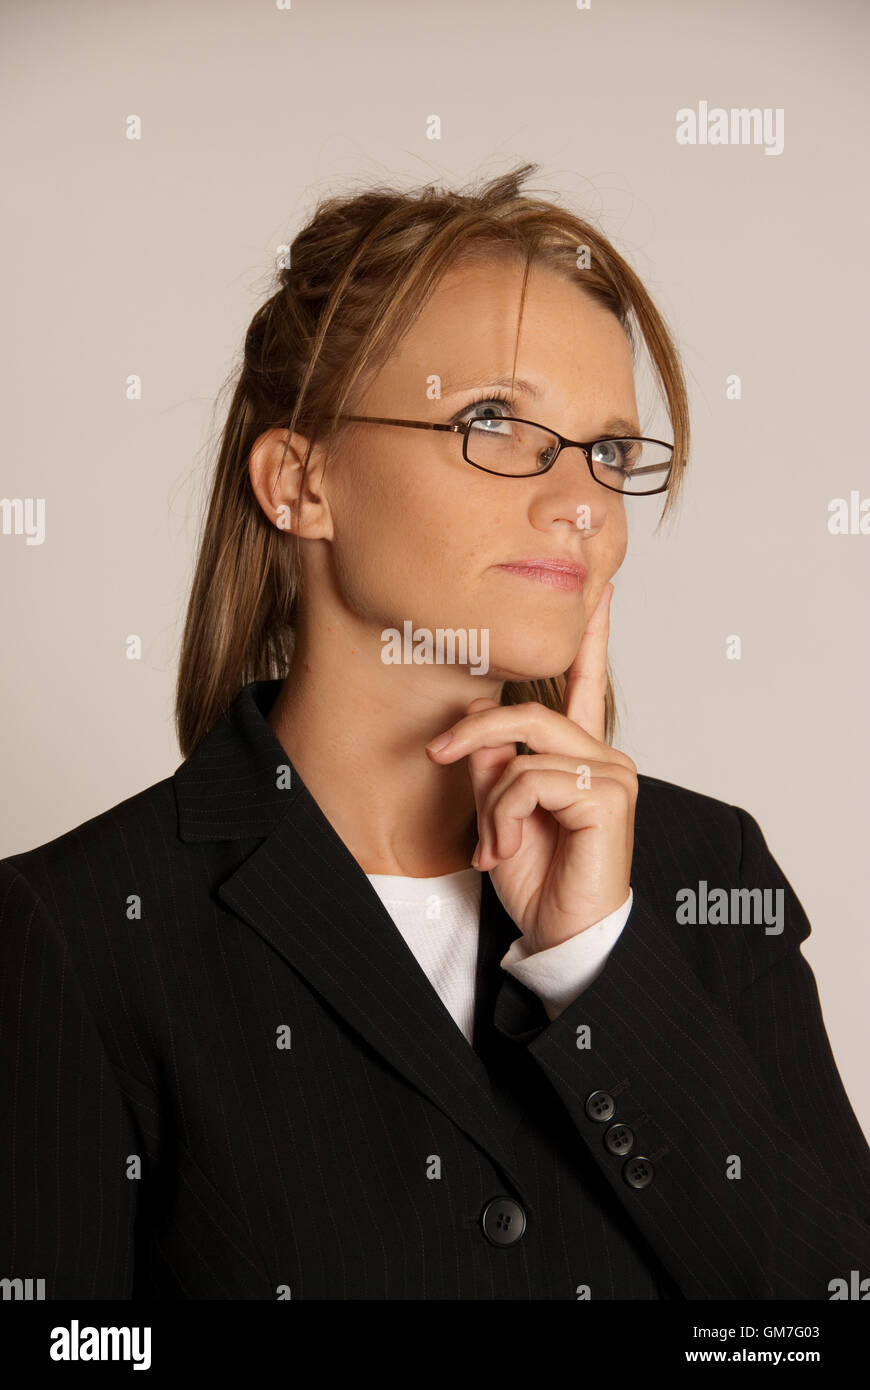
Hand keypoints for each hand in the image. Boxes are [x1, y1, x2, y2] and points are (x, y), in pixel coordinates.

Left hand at [424, 583, 636, 953]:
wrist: (560, 935)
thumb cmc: (537, 877)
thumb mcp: (496, 811)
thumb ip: (492, 763)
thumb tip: (477, 721)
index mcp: (580, 753)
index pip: (584, 681)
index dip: (591, 634)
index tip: (600, 588)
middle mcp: (602, 755)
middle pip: (527, 711)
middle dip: (473, 733)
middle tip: (437, 755)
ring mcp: (611, 774)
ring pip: (523, 748)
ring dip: (490, 799)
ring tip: (490, 843)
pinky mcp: (608, 796)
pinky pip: (530, 779)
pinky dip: (502, 814)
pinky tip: (504, 849)